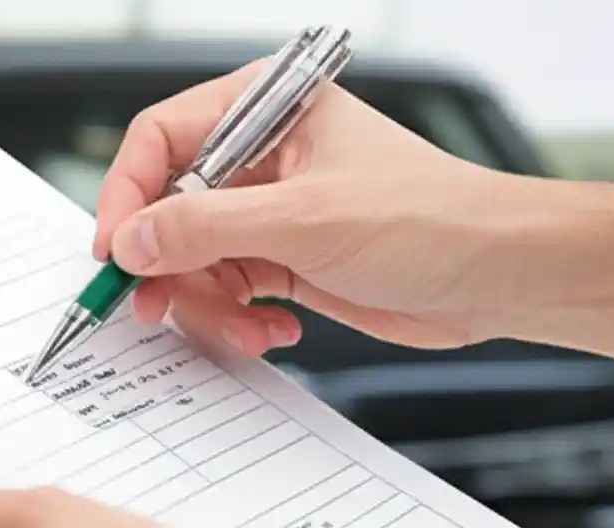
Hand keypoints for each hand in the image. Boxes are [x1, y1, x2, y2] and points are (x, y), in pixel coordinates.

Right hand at [94, 60, 512, 355]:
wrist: (498, 276)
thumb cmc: (431, 219)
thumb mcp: (304, 219)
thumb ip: (205, 228)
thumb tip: (131, 240)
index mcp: (265, 110)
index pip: (161, 140)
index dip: (127, 196)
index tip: (115, 252)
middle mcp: (261, 157)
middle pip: (168, 209)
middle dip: (166, 267)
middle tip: (159, 309)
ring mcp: (271, 211)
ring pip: (193, 260)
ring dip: (208, 305)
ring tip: (246, 330)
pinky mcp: (285, 259)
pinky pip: (228, 291)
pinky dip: (238, 319)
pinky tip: (276, 331)